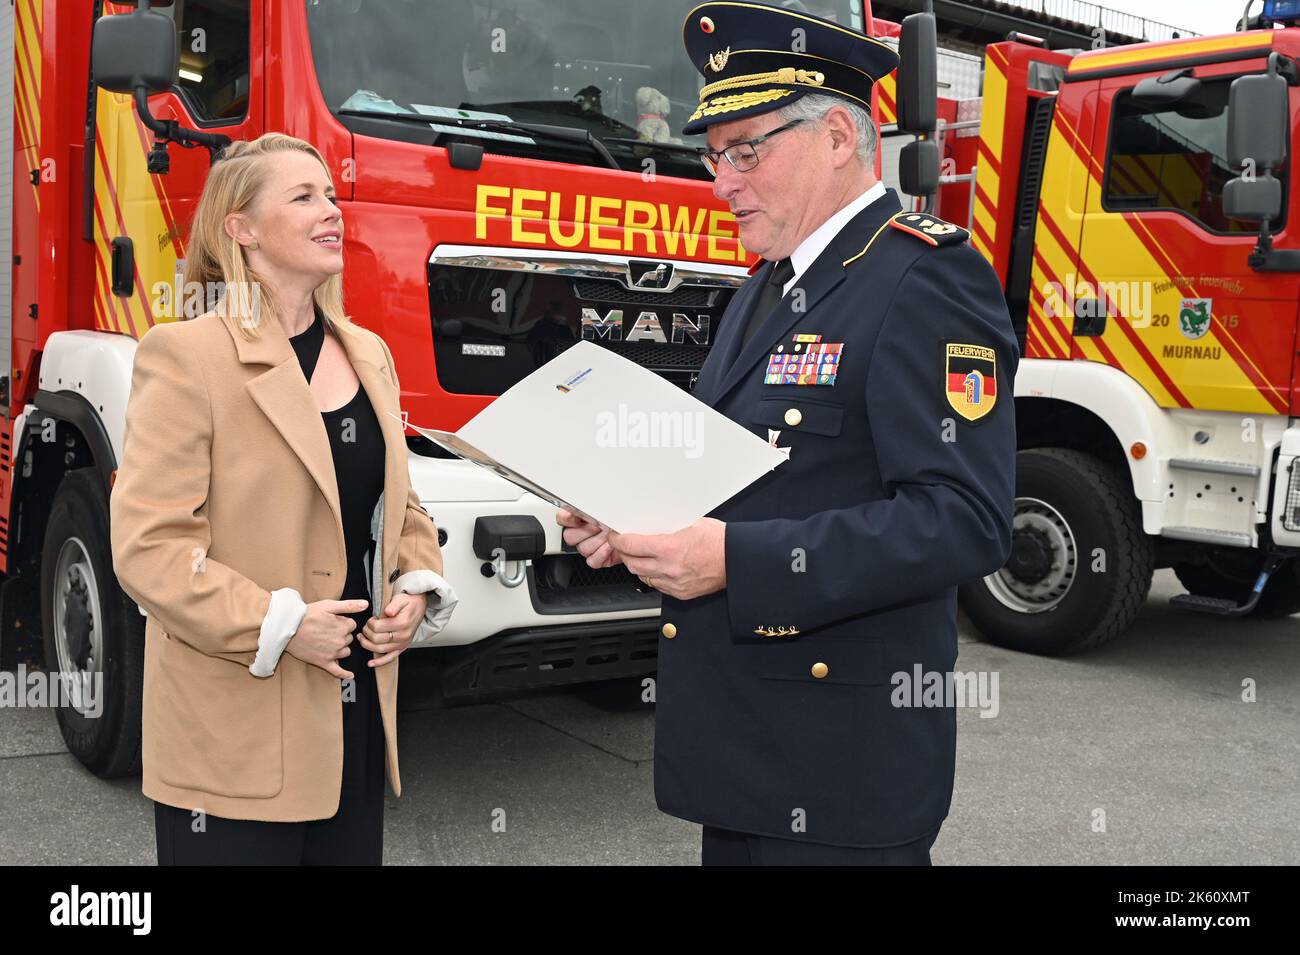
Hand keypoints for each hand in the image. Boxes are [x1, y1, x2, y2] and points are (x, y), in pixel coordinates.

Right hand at [286, 598, 368, 679]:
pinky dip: (344, 673)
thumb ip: (349, 605)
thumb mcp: (328, 605)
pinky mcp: (323, 662)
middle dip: (341, 634)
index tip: (332, 621)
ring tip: (327, 642)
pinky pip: (337, 671)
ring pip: (346, 652)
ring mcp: (332, 653)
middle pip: (349, 638)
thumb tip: (366, 605)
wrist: (287, 628)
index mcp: (343, 627)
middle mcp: (340, 641)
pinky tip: (350, 675)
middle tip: (326, 630)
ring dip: (340, 648)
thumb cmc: (306, 615)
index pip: (352, 625)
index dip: (343, 622)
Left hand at [357, 591, 426, 666]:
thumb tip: (388, 612)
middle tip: (367, 626)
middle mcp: (403, 636)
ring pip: (379, 650)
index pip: (377, 628)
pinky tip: (371, 663)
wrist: (420, 607)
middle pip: (376, 639)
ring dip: (367, 645)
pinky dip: (379, 662)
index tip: (371, 619)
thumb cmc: (409, 603)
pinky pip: (390, 658)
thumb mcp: (401, 598)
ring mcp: (402, 643)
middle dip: (367, 632)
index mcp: (402, 623)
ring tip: (363, 637)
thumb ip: (393, 605)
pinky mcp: (402, 648)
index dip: (370, 623)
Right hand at [556, 507, 621, 568]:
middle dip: (587, 530)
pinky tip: (610, 546)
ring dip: (598, 541)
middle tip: (599, 524)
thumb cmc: (619, 519)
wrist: (633, 535)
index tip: (577, 516)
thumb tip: (592, 504)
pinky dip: (602, 553)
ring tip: (609, 534)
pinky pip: (592, 561)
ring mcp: (586, 548)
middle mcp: (580, 534)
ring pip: (582, 548)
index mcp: (578, 519)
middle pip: (569, 536)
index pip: (562, 518)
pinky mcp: (595, 559)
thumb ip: (595, 506)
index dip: (567, 518)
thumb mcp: (608, 508)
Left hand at [608, 518, 725, 599]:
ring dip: (638, 566)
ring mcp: (674, 583)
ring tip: (640, 557)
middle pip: (632, 564)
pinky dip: (653, 576)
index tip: (616, 537)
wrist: (737, 560)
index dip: (618, 541)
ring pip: (643, 577)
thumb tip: (654, 525)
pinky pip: (658, 586)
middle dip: (624, 554)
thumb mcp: (691, 524)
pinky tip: (657, 568)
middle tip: (624, 546)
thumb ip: (668, 528)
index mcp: (669, 548)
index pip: (631, 546)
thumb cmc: (719, 541)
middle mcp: (669, 568)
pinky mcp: (680, 593)